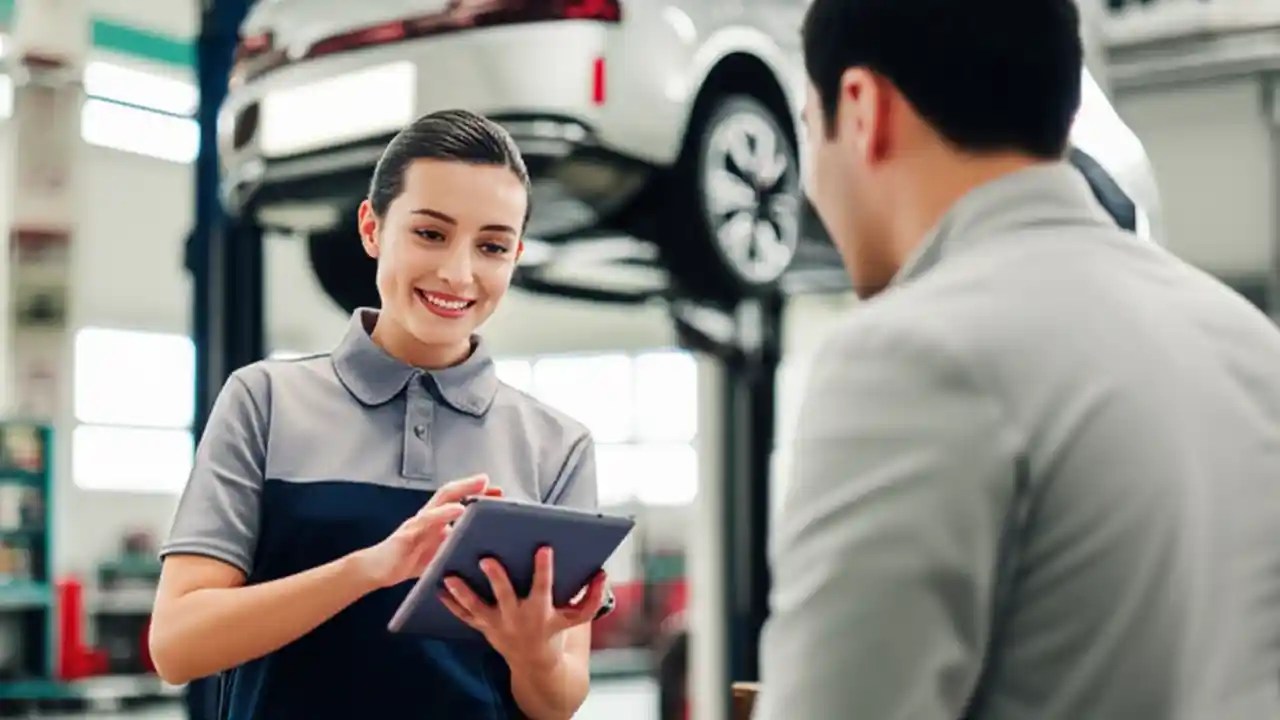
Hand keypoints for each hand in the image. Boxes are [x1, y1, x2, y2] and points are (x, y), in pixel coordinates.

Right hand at [352, 474, 500, 588]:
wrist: (376, 571)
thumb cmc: (407, 561)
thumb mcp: (438, 553)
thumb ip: (454, 545)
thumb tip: (482, 548)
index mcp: (435, 520)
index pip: (458, 500)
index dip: (477, 494)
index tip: (498, 493)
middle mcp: (428, 516)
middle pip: (451, 493)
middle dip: (472, 485)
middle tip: (491, 482)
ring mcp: (418, 522)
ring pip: (442, 499)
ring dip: (463, 490)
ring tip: (481, 486)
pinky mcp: (408, 533)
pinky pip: (428, 520)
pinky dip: (444, 513)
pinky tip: (458, 510)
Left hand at [440, 547, 607, 666]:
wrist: (535, 661)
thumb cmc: (556, 630)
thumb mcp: (578, 618)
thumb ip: (592, 596)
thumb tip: (602, 572)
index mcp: (542, 612)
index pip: (544, 587)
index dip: (544, 568)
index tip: (544, 547)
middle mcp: (518, 618)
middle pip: (506, 597)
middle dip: (496, 578)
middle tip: (486, 558)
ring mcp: (498, 624)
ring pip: (478, 608)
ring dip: (463, 592)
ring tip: (450, 575)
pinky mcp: (483, 627)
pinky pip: (464, 616)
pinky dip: (450, 604)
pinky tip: (437, 588)